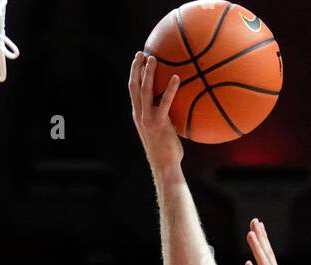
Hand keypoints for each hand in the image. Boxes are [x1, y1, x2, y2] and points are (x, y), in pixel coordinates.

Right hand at [128, 52, 183, 173]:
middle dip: (136, 68)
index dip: (134, 74)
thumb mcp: (163, 132)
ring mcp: (148, 119)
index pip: (133, 91)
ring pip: (145, 90)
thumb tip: (177, 109)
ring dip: (148, 73)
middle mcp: (140, 115)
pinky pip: (165, 102)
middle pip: (134, 86)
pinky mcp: (159, 123)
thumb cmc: (167, 152)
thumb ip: (165, 118)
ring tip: (154, 59)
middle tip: (141, 53)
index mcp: (139, 115)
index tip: (137, 60)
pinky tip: (177, 78)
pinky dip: (170, 89)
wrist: (165, 166)